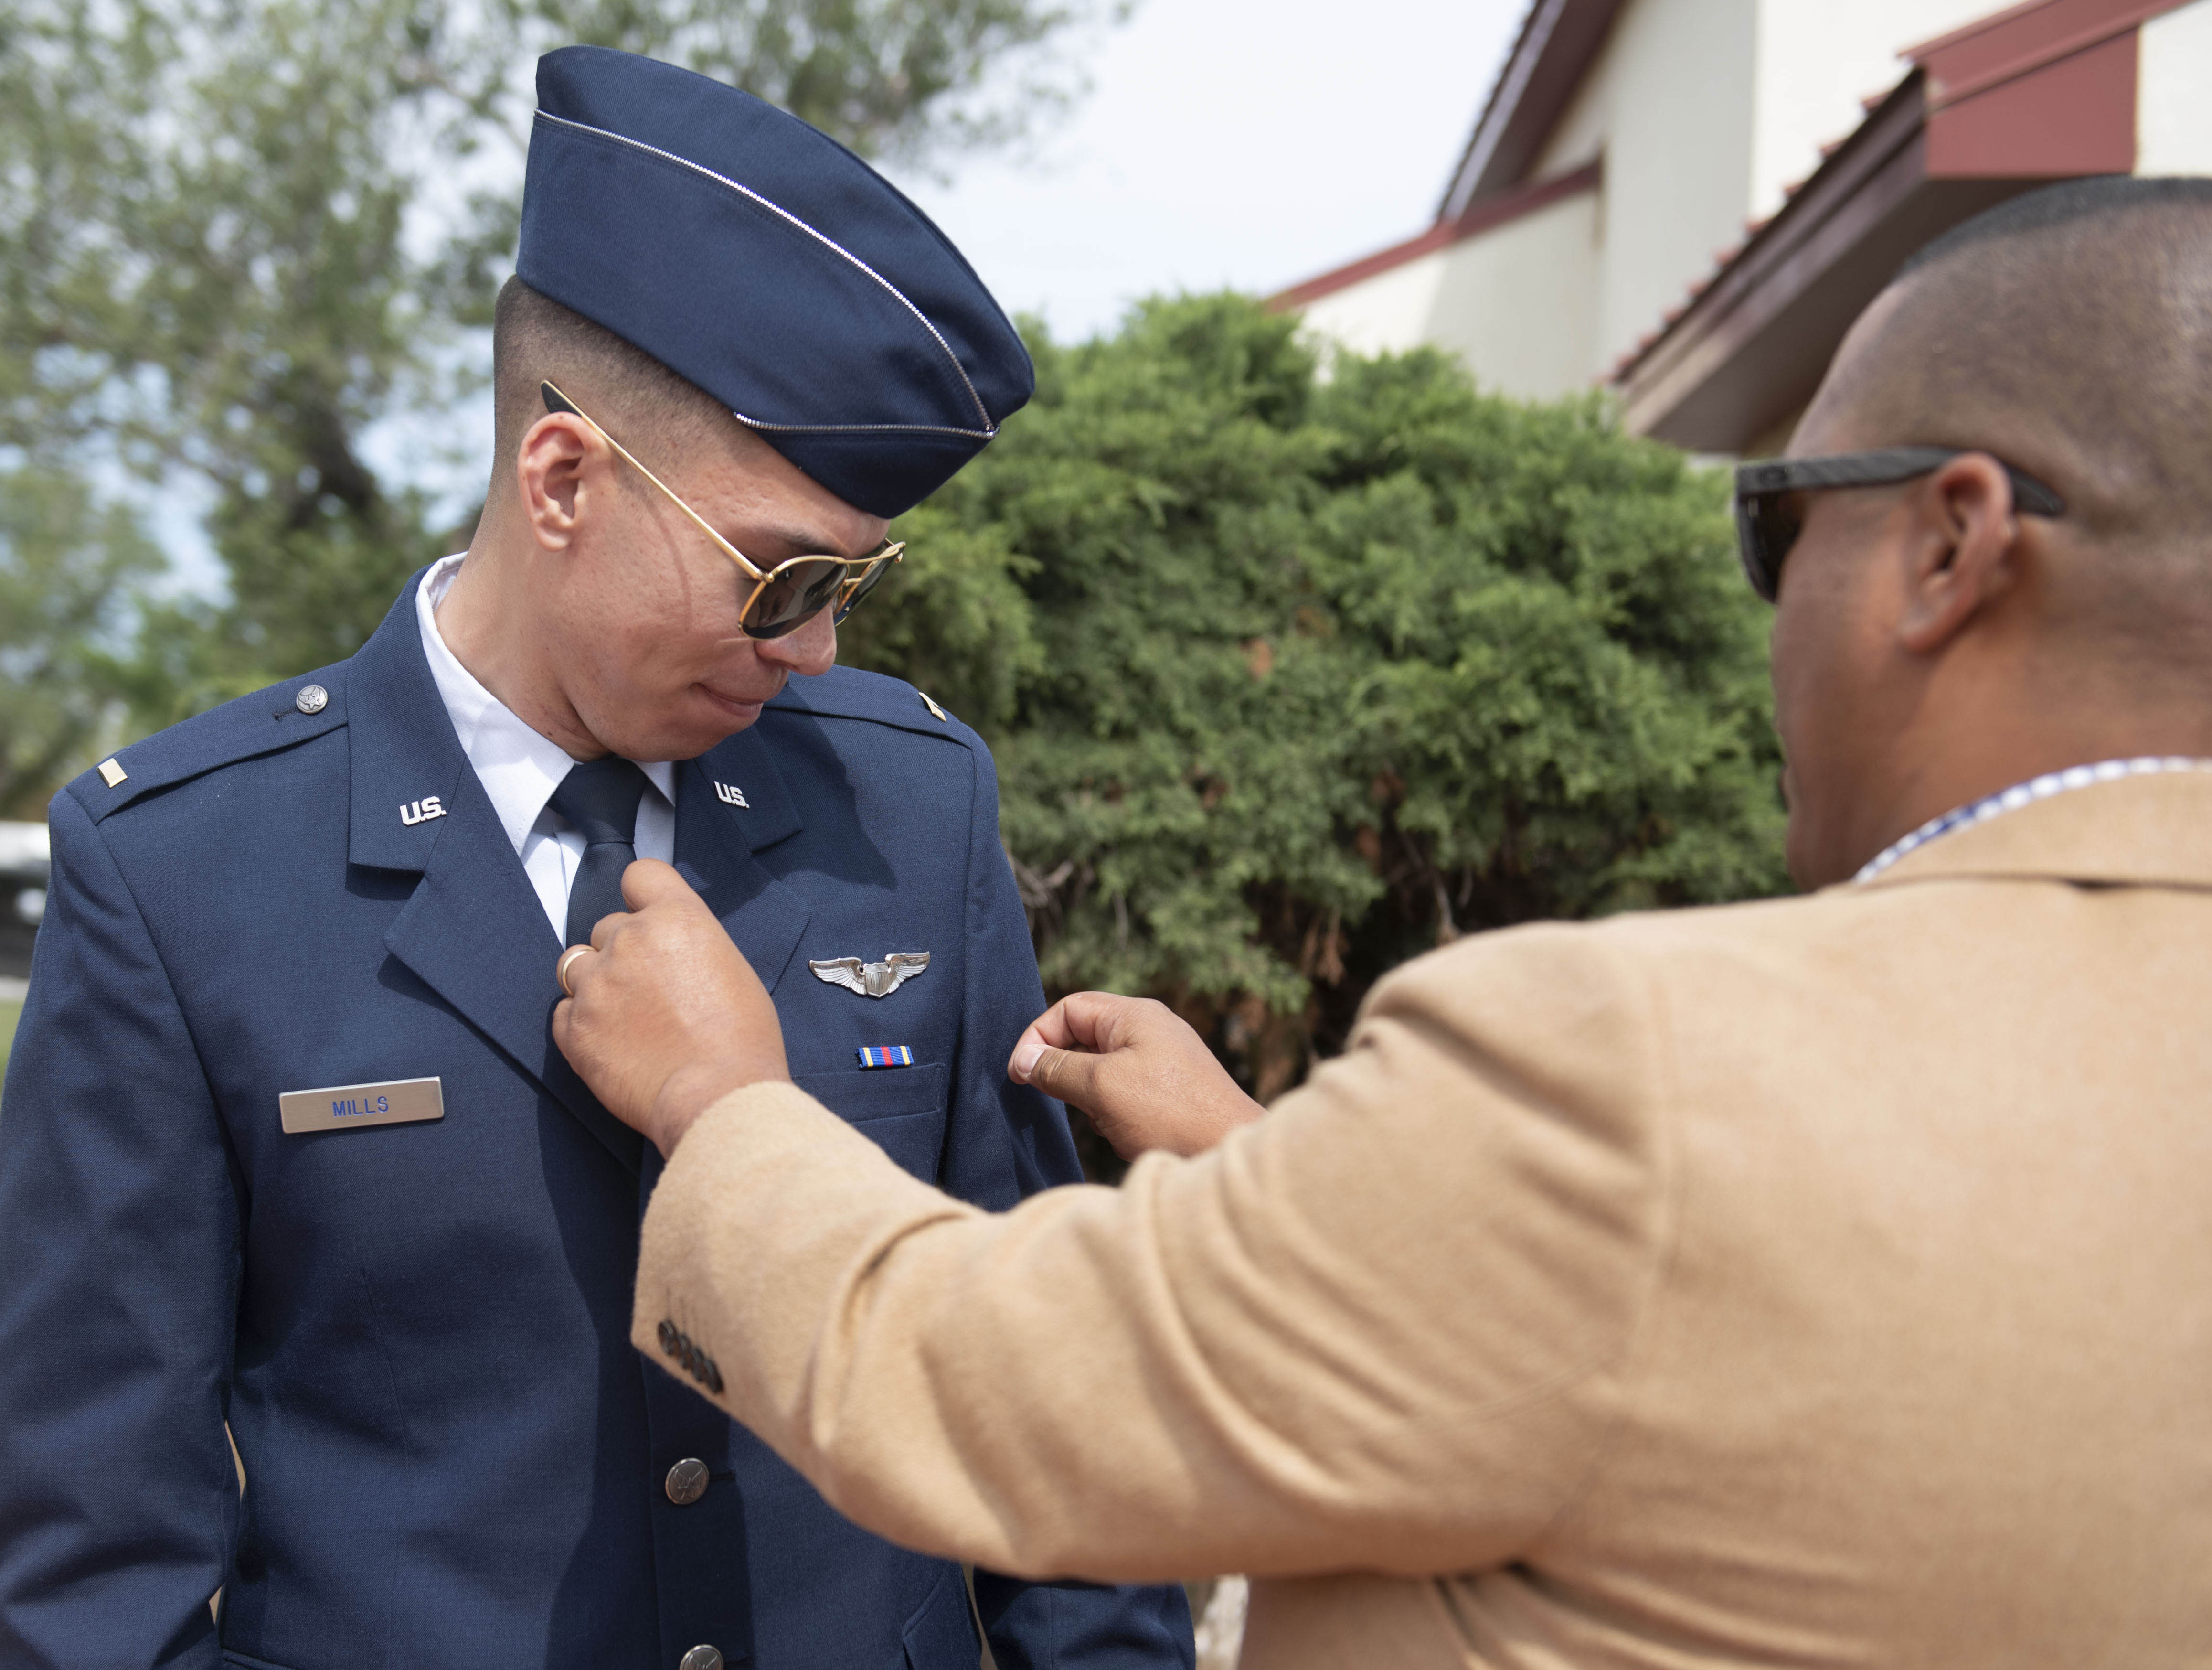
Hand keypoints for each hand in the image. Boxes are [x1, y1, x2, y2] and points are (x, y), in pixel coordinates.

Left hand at [551, 859, 789, 1157]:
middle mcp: (629, 941)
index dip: (642, 896)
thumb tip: (672, 954)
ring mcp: (596, 984)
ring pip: (576, 965)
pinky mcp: (574, 1028)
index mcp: (676, 918)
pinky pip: (562, 1012)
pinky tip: (613, 1043)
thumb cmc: (741, 1041)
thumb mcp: (733, 969)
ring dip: (595, 983)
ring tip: (625, 1016)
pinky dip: (581, 1023)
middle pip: (607, 926)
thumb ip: (691, 946)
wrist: (719, 1097)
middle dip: (623, 951)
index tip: (645, 916)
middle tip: (648, 988)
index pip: (640, 874)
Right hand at [1008, 992, 1264, 1159]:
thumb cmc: (1169, 1113)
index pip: (1069, 1008)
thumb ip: (1058, 1069)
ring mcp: (1162, 1059)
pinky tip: (1126, 1133)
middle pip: (1083, 1036)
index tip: (1020, 1074)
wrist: (1230, 1150)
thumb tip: (1024, 1061)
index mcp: (1135, 1015)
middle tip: (1057, 1100)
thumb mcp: (1102, 1087)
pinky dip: (1113, 1110)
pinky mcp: (1169, 1089)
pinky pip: (1124, 1091)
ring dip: (1090, 1096)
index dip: (1037, 1037)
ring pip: (1101, 1068)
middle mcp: (1150, 1029)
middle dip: (1064, 1069)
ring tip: (1107, 1119)